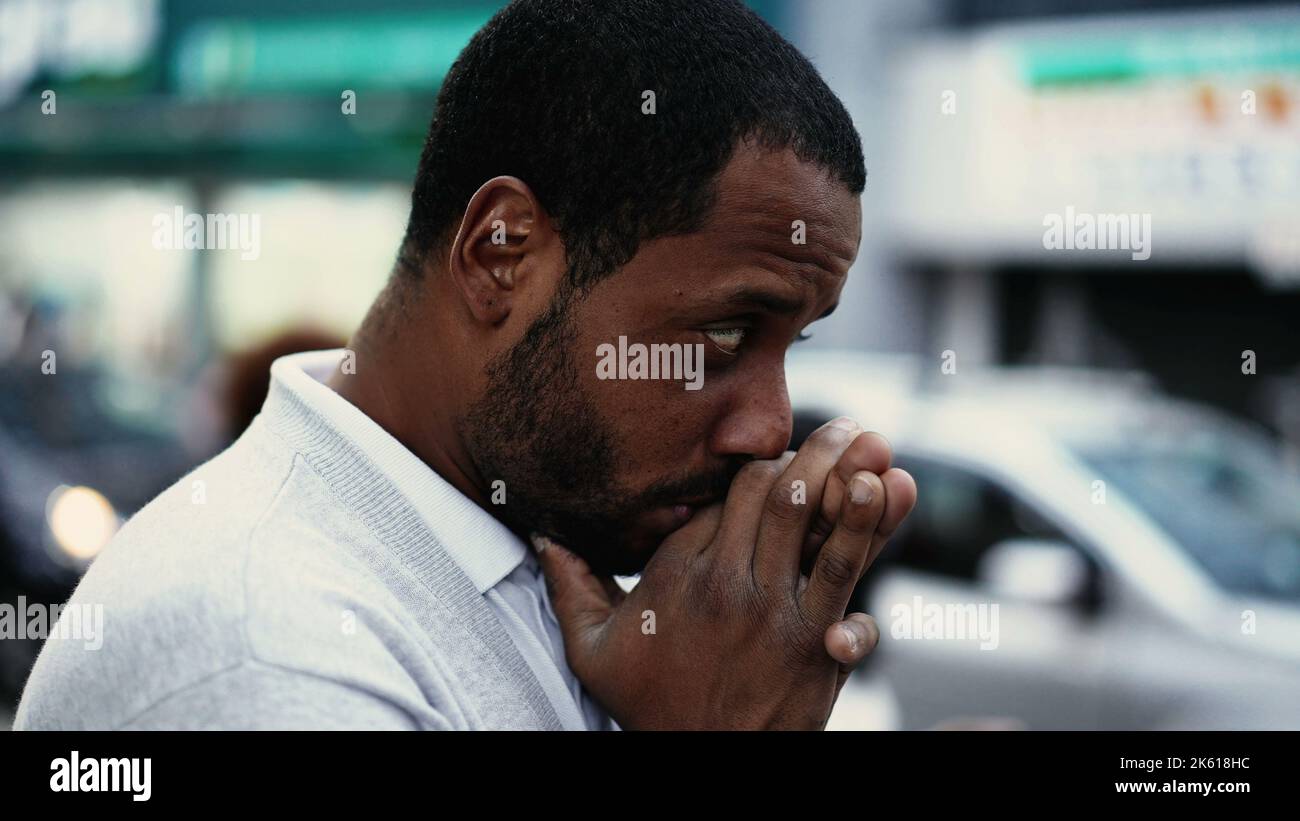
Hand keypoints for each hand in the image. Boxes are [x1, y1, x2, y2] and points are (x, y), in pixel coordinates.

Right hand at [535, 417, 916, 729]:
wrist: (701, 767)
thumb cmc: (650, 706)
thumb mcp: (593, 650)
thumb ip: (571, 587)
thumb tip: (543, 537)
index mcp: (680, 570)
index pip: (727, 495)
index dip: (764, 464)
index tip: (787, 449)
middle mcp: (728, 581)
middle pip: (774, 492)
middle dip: (813, 453)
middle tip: (844, 428)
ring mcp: (774, 610)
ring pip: (813, 521)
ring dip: (844, 474)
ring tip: (870, 440)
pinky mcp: (814, 640)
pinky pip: (843, 575)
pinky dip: (866, 531)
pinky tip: (882, 493)